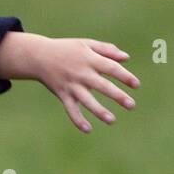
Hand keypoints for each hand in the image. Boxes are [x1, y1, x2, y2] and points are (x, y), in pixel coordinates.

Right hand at [0, 33, 138, 132]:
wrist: (37, 56)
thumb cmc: (65, 49)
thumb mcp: (85, 44)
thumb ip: (106, 50)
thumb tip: (126, 58)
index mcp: (89, 59)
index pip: (111, 68)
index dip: (124, 76)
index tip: (136, 85)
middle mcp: (81, 73)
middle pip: (102, 86)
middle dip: (117, 96)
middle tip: (131, 105)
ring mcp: (71, 85)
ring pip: (86, 100)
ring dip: (99, 110)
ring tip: (112, 120)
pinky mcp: (62, 94)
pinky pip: (70, 108)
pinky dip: (77, 119)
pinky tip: (88, 129)